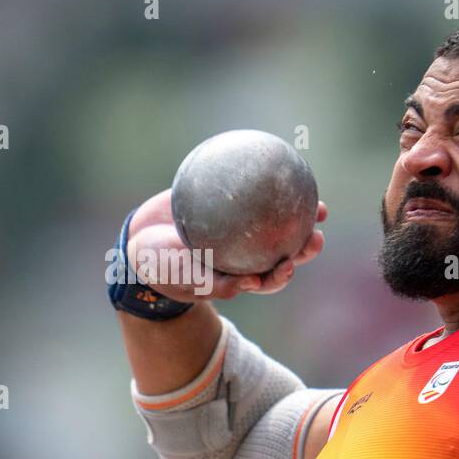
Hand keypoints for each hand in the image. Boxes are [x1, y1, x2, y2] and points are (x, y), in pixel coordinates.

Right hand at [124, 188, 327, 301]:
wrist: (140, 242)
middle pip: (283, 252)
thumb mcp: (187, 278)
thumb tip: (251, 285)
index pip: (270, 278)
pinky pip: (253, 197)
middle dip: (305, 246)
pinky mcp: (231, 208)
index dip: (284, 274)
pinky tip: (278, 173)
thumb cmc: (162, 267)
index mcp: (239, 275)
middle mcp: (245, 255)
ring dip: (300, 218)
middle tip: (317, 236)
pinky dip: (268, 189)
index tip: (289, 264)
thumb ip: (217, 284)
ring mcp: (240, 231)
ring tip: (319, 207)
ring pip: (276, 225)